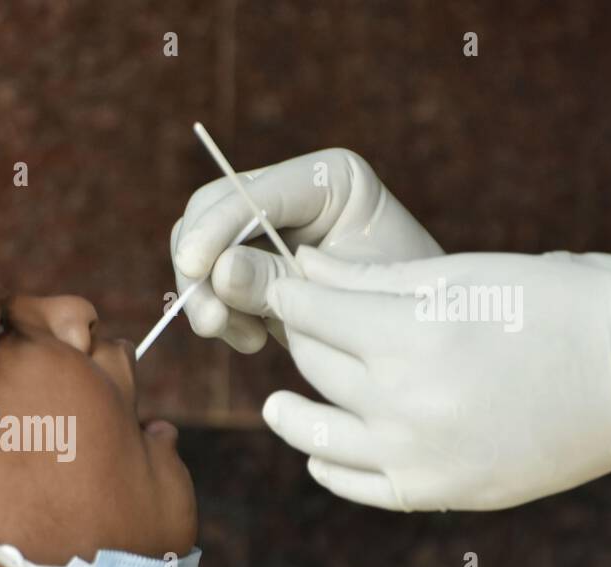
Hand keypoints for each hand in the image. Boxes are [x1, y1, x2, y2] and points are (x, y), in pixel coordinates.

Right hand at [170, 148, 442, 352]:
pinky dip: (219, 312)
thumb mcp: (342, 299)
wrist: (418, 342)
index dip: (216, 228)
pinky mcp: (255, 261)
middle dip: (200, 267)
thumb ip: (278, 283)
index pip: (254, 192)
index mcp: (329, 179)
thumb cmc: (401, 314)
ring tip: (244, 340)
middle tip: (210, 322)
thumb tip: (218, 272)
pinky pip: (210, 280)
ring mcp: (269, 225)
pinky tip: (251, 340)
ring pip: (201, 246)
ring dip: (206, 296)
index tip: (192, 269)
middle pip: (211, 209)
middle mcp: (293, 192)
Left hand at [263, 247, 610, 509]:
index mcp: (411, 336)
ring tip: (277, 403)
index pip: (309, 312)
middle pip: (314, 367)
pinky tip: (319, 450)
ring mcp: (420, 455)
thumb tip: (301, 267)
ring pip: (319, 432)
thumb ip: (371, 278)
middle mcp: (406, 402)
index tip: (272, 283)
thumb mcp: (464, 275)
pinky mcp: (439, 492)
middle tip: (287, 330)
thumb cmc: (559, 303)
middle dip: (296, 340)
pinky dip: (329, 465)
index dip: (285, 293)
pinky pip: (357, 484)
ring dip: (290, 414)